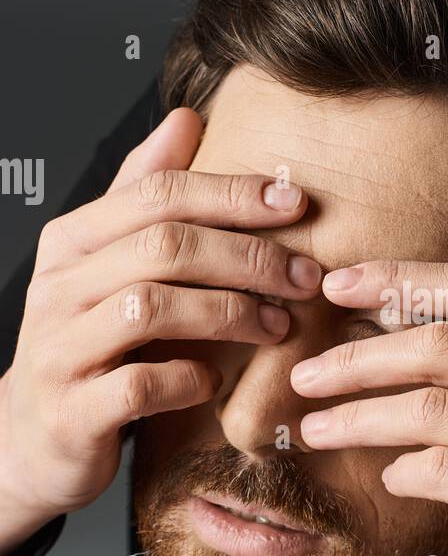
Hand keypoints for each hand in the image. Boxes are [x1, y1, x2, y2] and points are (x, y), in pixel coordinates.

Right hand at [0, 108, 319, 554]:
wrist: (32, 439)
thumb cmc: (87, 341)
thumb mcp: (107, 261)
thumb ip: (144, 192)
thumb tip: (188, 116)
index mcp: (71, 240)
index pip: (158, 194)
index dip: (232, 194)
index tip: (296, 204)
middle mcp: (58, 286)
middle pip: (163, 246)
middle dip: (247, 257)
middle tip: (307, 277)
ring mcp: (60, 349)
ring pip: (151, 308)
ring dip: (230, 314)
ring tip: (278, 327)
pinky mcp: (73, 412)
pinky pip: (140, 385)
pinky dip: (190, 380)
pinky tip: (217, 382)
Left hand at [292, 231, 447, 555]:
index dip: (402, 280)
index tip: (336, 286)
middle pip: (445, 346)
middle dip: (360, 356)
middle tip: (304, 375)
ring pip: (432, 409)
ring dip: (359, 417)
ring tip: (312, 429)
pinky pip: (441, 471)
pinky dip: (402, 471)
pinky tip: (391, 479)